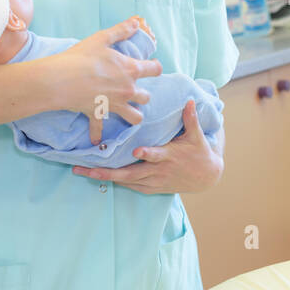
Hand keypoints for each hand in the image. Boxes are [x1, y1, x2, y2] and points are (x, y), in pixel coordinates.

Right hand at [53, 18, 162, 143]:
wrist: (60, 79)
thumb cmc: (81, 57)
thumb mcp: (102, 38)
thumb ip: (121, 30)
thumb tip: (136, 22)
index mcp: (131, 70)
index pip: (154, 70)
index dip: (155, 67)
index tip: (151, 67)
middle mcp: (127, 90)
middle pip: (146, 97)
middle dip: (143, 95)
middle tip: (134, 90)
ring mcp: (115, 105)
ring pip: (135, 117)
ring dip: (133, 115)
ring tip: (128, 111)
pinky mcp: (99, 114)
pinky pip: (99, 129)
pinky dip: (97, 134)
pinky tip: (95, 140)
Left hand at [72, 100, 223, 194]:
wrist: (206, 177)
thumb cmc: (199, 152)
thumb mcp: (197, 136)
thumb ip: (190, 119)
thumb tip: (189, 101)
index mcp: (169, 156)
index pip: (156, 155)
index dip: (147, 154)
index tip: (136, 151)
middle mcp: (158, 171)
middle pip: (130, 174)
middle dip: (107, 172)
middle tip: (86, 169)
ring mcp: (153, 181)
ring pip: (125, 181)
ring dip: (104, 177)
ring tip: (82, 172)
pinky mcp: (151, 188)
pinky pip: (130, 186)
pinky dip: (114, 181)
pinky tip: (96, 176)